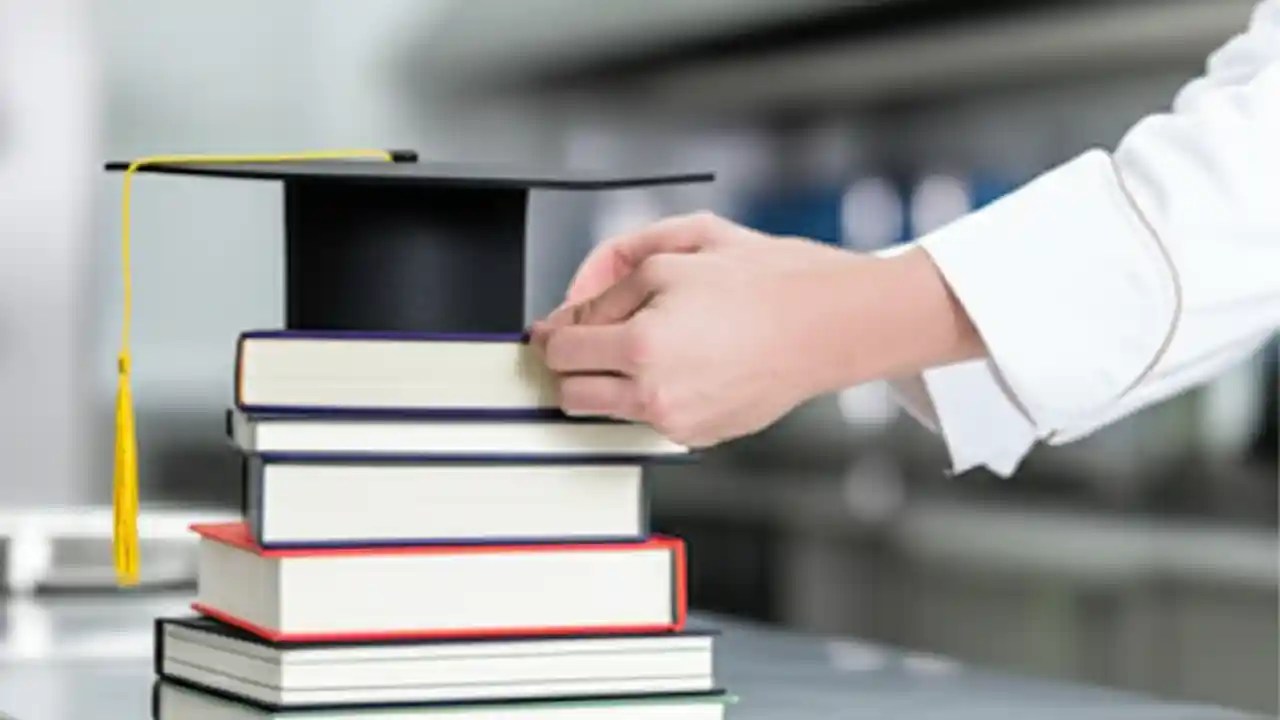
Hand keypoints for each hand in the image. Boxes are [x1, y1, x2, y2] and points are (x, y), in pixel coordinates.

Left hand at [531, 213, 982, 447]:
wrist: (830, 323)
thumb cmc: (767, 280)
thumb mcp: (676, 249)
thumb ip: (610, 275)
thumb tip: (572, 307)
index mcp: (641, 344)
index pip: (560, 350)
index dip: (558, 330)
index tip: (563, 325)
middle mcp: (655, 395)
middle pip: (570, 393)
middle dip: (576, 363)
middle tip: (598, 337)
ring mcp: (678, 423)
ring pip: (606, 411)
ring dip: (608, 383)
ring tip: (646, 348)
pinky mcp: (700, 437)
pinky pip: (649, 419)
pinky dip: (650, 396)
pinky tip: (685, 365)